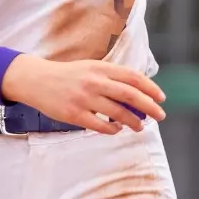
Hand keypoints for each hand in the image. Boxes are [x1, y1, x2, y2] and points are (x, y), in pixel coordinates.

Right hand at [0, 55, 165, 134]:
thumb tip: (137, 93)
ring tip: (140, 126)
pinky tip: (117, 130)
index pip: (133, 77)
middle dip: (149, 107)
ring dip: (133, 121)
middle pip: (130, 95)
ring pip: (117, 112)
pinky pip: (100, 125)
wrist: (37, 80)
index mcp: (101, 68)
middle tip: (160, 116)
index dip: (151, 88)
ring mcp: (84, 98)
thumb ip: (112, 77)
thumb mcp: (92, 68)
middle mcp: (95, 82)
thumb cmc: (69, 75)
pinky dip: (113, 129)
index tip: (161, 98)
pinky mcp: (74, 114)